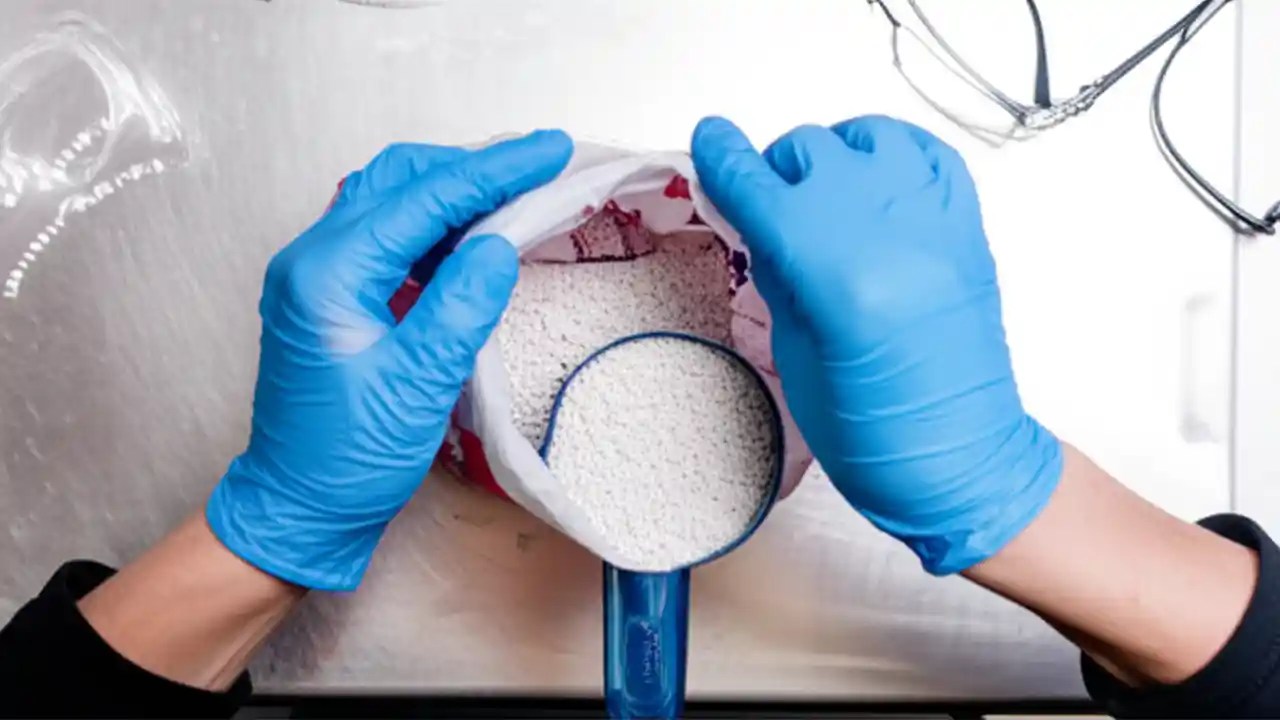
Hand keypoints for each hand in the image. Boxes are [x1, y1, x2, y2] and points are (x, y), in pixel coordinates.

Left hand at [207, 131, 572, 589]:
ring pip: (390, 200)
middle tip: (538, 164)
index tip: (552, 149)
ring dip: (452, 189)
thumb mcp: (418, 384)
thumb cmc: (350, 456)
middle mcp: (313, 258)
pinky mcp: (331, 296)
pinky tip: (473, 236)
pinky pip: (385, 235)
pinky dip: (433, 225)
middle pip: (399, 178)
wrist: (297, 507)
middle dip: (471, 165)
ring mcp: (317, 275)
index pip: (425, 196)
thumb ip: (461, 305)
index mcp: (329, 272)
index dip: (495, 169)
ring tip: (515, 191)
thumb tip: (499, 244)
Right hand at [691, 115, 1060, 573]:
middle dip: (777, 173)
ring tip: (828, 198)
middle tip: (771, 213)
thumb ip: (775, 273)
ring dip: (835, 156)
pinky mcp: (966, 221)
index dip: (723, 159)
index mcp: (829, 272)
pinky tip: (876, 185)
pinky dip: (893, 154)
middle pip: (808, 150)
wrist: (957, 455)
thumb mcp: (793, 353)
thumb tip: (757, 218)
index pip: (757, 186)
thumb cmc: (867, 429)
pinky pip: (925, 150)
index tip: (710, 143)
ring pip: (866, 135)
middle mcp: (884, 229)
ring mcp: (932, 218)